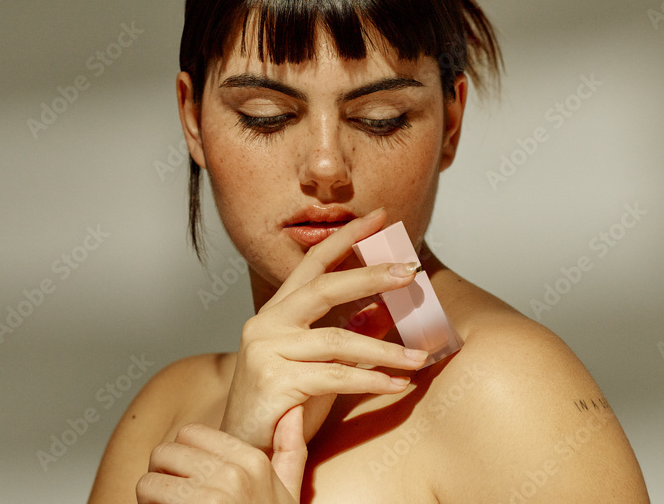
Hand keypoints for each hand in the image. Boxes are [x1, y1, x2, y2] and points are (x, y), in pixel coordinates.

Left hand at [136, 406, 305, 503]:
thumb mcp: (288, 494)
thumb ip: (290, 450)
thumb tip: (294, 411)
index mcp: (252, 462)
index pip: (190, 433)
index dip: (183, 457)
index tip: (191, 479)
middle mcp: (231, 475)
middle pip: (164, 452)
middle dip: (163, 477)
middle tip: (175, 500)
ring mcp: (209, 500)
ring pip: (148, 480)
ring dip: (151, 501)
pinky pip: (146, 503)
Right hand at [219, 208, 428, 451]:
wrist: (242, 448)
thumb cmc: (281, 406)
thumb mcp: (319, 362)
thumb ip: (346, 333)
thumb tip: (386, 310)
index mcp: (276, 313)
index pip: (313, 264)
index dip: (346, 238)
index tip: (380, 216)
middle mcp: (267, 324)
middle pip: (324, 288)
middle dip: (370, 275)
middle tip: (409, 270)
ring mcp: (267, 351)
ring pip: (337, 338)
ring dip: (386, 349)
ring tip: (421, 356)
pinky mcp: (275, 382)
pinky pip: (335, 376)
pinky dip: (371, 380)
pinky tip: (398, 385)